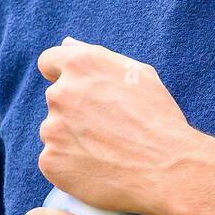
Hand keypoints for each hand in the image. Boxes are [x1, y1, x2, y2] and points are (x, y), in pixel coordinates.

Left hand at [37, 37, 197, 214]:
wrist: (166, 170)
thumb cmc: (158, 119)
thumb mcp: (138, 74)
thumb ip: (96, 56)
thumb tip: (67, 44)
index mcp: (80, 65)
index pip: (49, 62)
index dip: (62, 75)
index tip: (79, 91)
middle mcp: (61, 93)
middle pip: (56, 99)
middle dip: (75, 110)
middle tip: (107, 128)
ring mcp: (52, 129)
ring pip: (55, 131)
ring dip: (72, 138)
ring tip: (106, 151)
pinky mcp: (50, 161)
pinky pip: (54, 160)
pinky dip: (70, 165)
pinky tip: (98, 168)